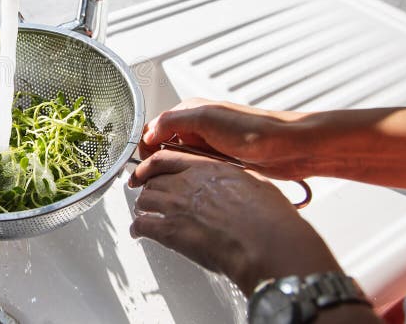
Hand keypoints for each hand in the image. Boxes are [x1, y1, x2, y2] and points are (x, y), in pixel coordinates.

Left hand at [129, 149, 339, 294]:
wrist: (265, 244)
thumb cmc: (268, 217)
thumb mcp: (253, 182)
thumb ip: (233, 179)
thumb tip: (234, 183)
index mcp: (205, 168)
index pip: (165, 159)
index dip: (150, 165)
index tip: (146, 170)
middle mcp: (186, 184)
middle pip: (153, 181)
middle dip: (150, 189)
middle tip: (150, 196)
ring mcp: (175, 207)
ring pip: (144, 201)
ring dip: (143, 208)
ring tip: (146, 213)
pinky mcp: (171, 232)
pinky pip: (142, 226)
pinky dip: (137, 229)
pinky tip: (138, 233)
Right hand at [135, 98, 310, 181]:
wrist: (291, 148)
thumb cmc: (256, 130)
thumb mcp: (206, 118)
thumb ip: (173, 121)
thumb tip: (149, 131)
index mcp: (190, 112)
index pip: (154, 129)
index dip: (146, 147)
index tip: (144, 164)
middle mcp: (197, 129)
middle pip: (164, 148)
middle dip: (159, 163)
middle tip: (160, 177)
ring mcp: (208, 148)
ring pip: (180, 163)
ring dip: (178, 172)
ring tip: (182, 180)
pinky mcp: (220, 164)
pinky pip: (197, 173)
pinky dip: (194, 179)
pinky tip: (199, 184)